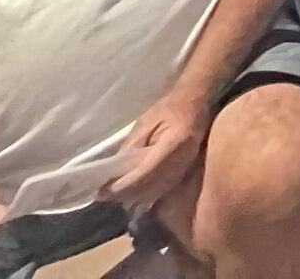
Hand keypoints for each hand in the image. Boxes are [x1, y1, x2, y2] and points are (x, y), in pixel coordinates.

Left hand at [99, 88, 211, 208]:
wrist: (195, 103)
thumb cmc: (170, 107)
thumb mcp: (145, 122)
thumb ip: (132, 146)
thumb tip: (115, 170)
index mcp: (174, 144)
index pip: (145, 172)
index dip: (124, 185)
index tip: (104, 191)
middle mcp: (183, 160)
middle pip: (151, 187)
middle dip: (127, 194)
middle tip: (104, 195)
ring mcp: (187, 168)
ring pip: (157, 191)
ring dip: (135, 196)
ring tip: (115, 195)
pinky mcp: (186, 172)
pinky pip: (163, 189)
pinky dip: (146, 193)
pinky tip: (133, 192)